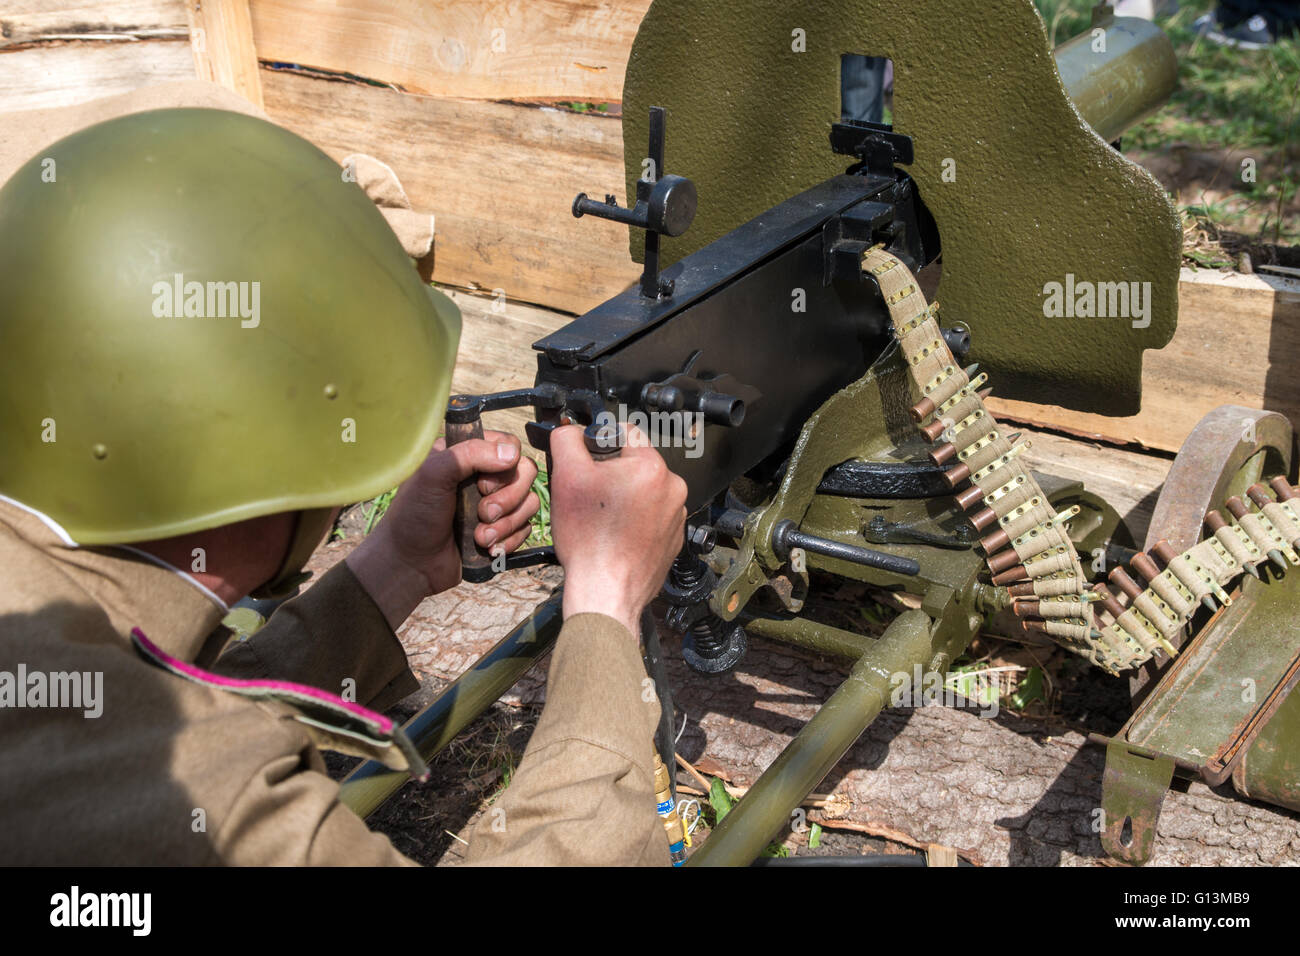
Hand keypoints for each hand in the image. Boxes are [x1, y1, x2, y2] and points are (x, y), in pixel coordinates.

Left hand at [346, 430, 539, 627]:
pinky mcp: (502, 530)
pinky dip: (509, 540)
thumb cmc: (414, 516)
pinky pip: (525, 528)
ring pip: (529, 502)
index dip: (504, 464)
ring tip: (481, 537)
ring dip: (506, 523)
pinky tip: (487, 548)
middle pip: (525, 473)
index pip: (508, 444)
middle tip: (482, 513)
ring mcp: (495, 503)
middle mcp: (483, 475)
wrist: (412, 565)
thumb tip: (512, 454)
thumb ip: (469, 454)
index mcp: (466, 454)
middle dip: (508, 498)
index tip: (480, 484)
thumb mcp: (433, 474)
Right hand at [549, 424, 686, 637]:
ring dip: (624, 498)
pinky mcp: (673, 539)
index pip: (625, 432)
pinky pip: (651, 516)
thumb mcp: (566, 478)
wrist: (606, 592)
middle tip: (591, 497)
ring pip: (643, 491)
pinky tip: (615, 535)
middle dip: (611, 474)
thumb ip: (568, 441)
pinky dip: (634, 521)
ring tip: (602, 520)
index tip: (587, 463)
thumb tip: (571, 429)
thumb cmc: (589, 540)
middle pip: (635, 464)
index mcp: (652, 467)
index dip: (599, 443)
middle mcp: (673, 488)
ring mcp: (676, 515)